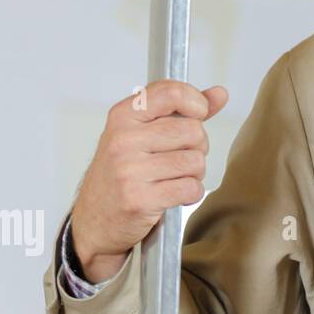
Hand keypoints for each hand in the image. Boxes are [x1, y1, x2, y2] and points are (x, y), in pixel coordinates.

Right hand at [71, 80, 228, 282]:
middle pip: (193, 130)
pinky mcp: (138, 199)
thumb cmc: (123, 173)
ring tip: (174, 178)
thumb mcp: (143, 134)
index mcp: (123, 116)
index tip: (198, 115)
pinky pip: (191, 188)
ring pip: (195, 161)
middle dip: (197, 147)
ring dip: (194, 173)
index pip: (172, 92)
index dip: (196, 102)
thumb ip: (182, 111)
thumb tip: (220, 93)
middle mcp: (123, 140)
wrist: (93, 221)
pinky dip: (191, 193)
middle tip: (179, 159)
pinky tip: (175, 195)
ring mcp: (129, 170)